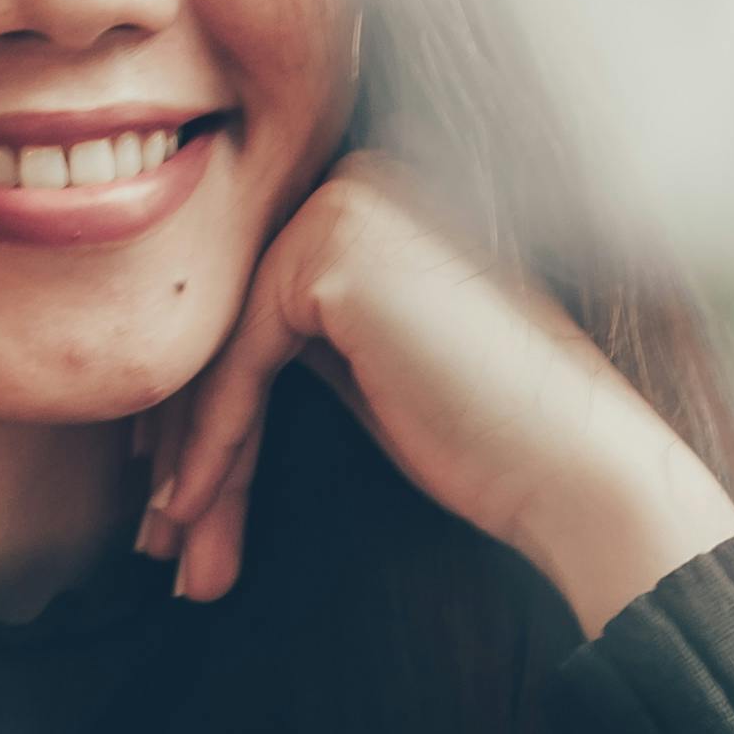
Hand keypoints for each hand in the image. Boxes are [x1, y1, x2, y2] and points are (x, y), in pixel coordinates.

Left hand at [134, 156, 733, 630]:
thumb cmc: (487, 438)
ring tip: (174, 552)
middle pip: (227, 325)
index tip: (172, 498)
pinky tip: (196, 509)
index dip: (201, 411)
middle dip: (187, 445)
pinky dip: (216, 440)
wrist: (574, 466)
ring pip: (223, 346)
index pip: (250, 310)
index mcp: (368, 202)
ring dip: (194, 460)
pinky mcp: (336, 249)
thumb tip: (180, 388)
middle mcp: (354, 181)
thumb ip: (296, 346)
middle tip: (159, 541)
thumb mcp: (367, 376)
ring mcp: (346, 204)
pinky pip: (239, 357)